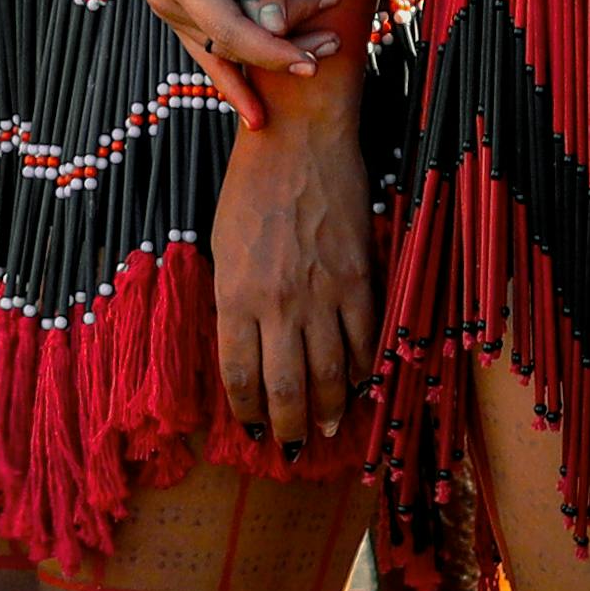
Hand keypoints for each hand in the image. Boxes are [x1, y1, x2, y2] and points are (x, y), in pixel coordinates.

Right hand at [145, 0, 343, 127]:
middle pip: (232, 43)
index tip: (309, 64)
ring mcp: (171, 8)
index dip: (271, 53)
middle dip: (283, 49)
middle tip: (333, 44)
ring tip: (322, 52)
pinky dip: (239, 70)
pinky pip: (214, 47)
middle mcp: (167, 0)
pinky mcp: (184, 9)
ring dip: (271, 54)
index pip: (230, 31)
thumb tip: (276, 30)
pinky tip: (255, 112)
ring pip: (226, 48)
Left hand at [210, 109, 376, 459]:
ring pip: (329, 376)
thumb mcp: (224, 246)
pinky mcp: (358, 277)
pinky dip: (363, 371)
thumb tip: (248, 349)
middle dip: (288, 430)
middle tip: (292, 452)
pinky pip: (365, 340)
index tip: (252, 431)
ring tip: (327, 432)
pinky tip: (359, 387)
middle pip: (286, 390)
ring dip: (329, 413)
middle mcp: (278, 303)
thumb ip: (236, 300)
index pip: (240, 377)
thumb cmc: (251, 187)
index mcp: (236, 294)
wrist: (299, 138)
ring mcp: (322, 293)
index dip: (248, 413)